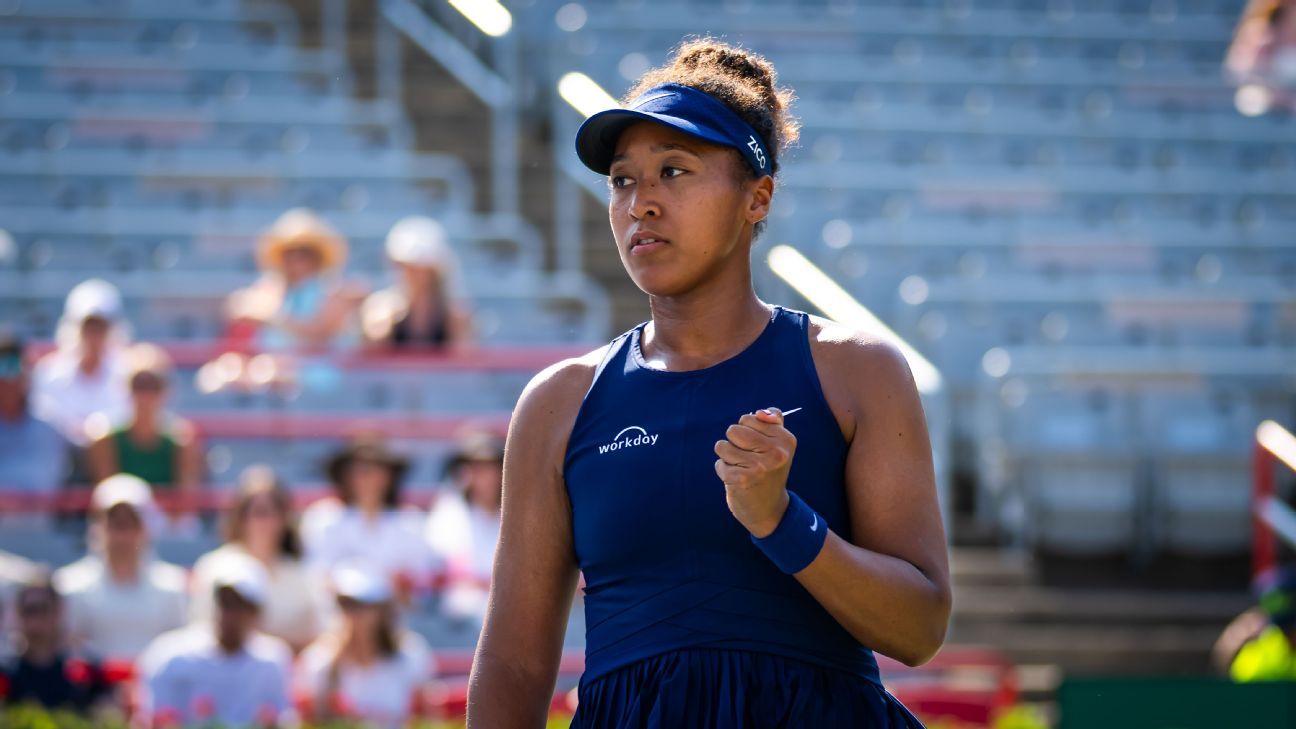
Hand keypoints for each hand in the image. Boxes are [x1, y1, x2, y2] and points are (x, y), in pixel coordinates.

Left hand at [714, 407, 796, 537]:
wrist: (770, 509)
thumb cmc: (769, 471)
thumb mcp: (779, 445)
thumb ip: (772, 422)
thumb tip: (759, 412)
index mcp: (785, 439)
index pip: (749, 418)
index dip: (747, 431)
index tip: (758, 448)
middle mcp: (776, 452)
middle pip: (733, 430)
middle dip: (734, 442)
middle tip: (748, 458)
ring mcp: (759, 466)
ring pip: (723, 446)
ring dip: (728, 457)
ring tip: (742, 468)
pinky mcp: (741, 479)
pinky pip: (719, 463)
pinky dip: (724, 470)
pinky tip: (737, 480)